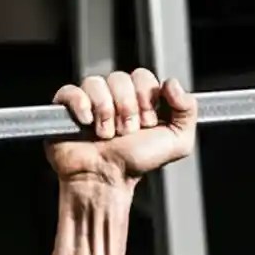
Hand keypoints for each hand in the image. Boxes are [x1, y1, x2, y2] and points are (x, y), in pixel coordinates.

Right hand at [46, 69, 196, 185]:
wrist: (105, 178)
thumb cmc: (137, 162)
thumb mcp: (178, 142)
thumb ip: (187, 111)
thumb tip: (173, 83)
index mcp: (140, 98)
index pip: (143, 76)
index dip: (146, 98)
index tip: (147, 122)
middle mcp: (116, 95)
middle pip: (121, 77)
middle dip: (128, 108)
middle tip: (127, 131)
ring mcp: (90, 99)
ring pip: (97, 83)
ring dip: (106, 113)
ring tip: (108, 135)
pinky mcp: (67, 106)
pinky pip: (72, 90)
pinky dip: (82, 107)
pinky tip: (87, 124)